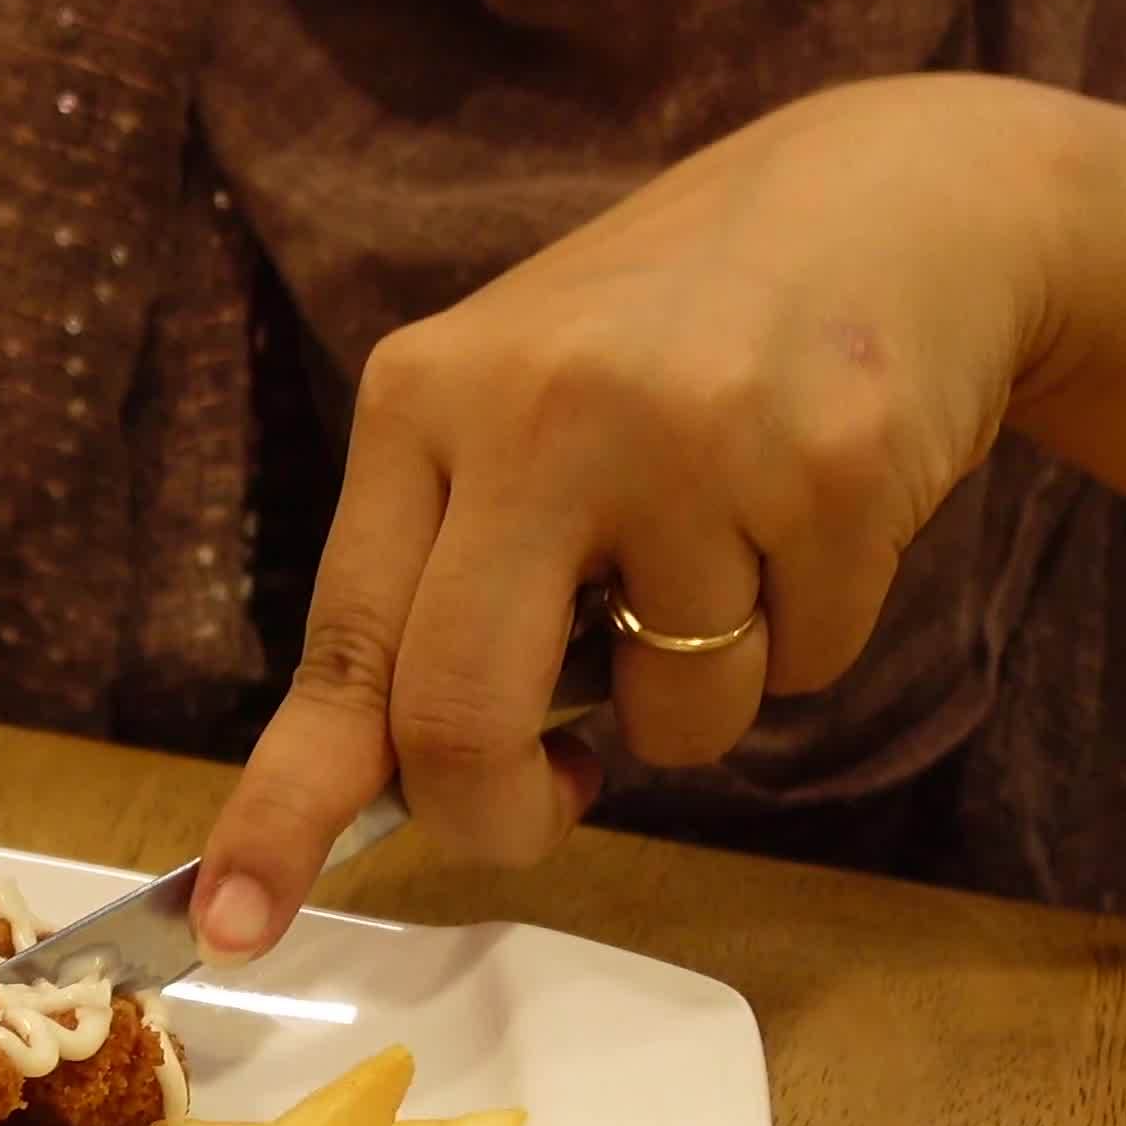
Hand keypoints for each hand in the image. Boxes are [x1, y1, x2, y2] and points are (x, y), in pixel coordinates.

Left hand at [188, 75, 1069, 961]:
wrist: (888, 201)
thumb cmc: (662, 350)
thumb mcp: (507, 421)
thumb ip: (438, 589)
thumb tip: (377, 794)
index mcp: (423, 403)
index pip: (338, 646)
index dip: (285, 806)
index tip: (237, 924)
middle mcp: (538, 410)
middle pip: (462, 718)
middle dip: (497, 814)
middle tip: (543, 812)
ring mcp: (690, 437)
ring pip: (667, 722)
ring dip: (695, 699)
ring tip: (722, 554)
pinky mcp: (834, 467)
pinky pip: (802, 667)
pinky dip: (807, 635)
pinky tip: (810, 518)